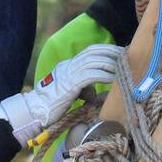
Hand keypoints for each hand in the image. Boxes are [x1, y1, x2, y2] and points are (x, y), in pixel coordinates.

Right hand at [0, 45, 121, 145]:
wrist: (34, 112)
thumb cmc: (50, 107)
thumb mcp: (69, 94)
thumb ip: (81, 89)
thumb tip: (92, 93)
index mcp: (68, 66)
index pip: (90, 51)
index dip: (106, 49)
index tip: (120, 51)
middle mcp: (68, 66)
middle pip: (94, 52)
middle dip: (112, 52)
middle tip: (127, 55)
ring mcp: (68, 73)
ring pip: (94, 61)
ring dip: (111, 63)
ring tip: (124, 66)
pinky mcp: (69, 84)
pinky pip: (91, 75)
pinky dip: (104, 75)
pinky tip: (114, 78)